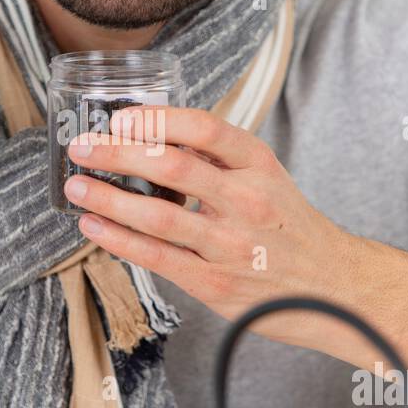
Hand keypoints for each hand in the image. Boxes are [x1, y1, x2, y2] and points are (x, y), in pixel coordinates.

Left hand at [63, 106, 358, 338]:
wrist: (330, 288)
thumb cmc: (288, 229)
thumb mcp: (267, 179)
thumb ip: (218, 159)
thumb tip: (153, 137)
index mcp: (259, 165)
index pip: (205, 128)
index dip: (156, 119)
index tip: (120, 119)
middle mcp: (247, 201)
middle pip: (172, 166)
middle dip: (117, 154)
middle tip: (82, 147)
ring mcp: (230, 244)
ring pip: (157, 216)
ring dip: (107, 199)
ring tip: (76, 186)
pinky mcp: (215, 283)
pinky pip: (157, 257)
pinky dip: (119, 240)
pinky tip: (94, 227)